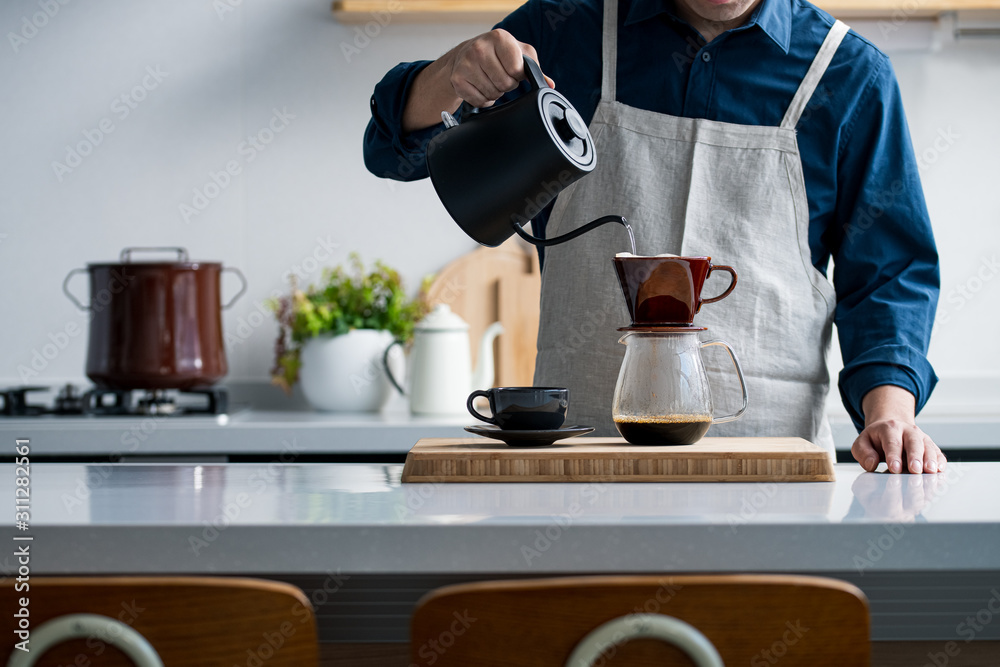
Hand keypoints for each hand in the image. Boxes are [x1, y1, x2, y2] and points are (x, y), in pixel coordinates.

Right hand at [402, 30, 551, 132]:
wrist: (465, 53)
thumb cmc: (497, 52)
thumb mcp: (518, 52)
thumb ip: (534, 67)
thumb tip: (549, 84)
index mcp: (499, 38)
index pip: (516, 69)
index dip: (518, 75)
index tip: (513, 70)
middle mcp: (480, 48)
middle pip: (505, 83)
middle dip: (507, 85)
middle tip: (501, 76)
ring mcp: (466, 64)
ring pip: (492, 93)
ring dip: (496, 92)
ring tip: (491, 80)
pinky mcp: (457, 79)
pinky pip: (479, 101)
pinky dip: (484, 100)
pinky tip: (481, 87)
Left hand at [851, 385, 946, 473]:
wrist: (891, 428)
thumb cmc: (876, 439)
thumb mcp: (862, 443)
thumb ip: (863, 453)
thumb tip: (871, 464)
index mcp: (889, 428)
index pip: (892, 442)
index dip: (894, 455)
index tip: (895, 468)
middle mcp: (908, 431)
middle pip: (914, 442)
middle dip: (915, 457)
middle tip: (915, 470)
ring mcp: (922, 438)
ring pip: (928, 447)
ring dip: (930, 460)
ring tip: (930, 471)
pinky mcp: (930, 446)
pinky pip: (938, 453)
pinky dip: (940, 461)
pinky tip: (940, 470)